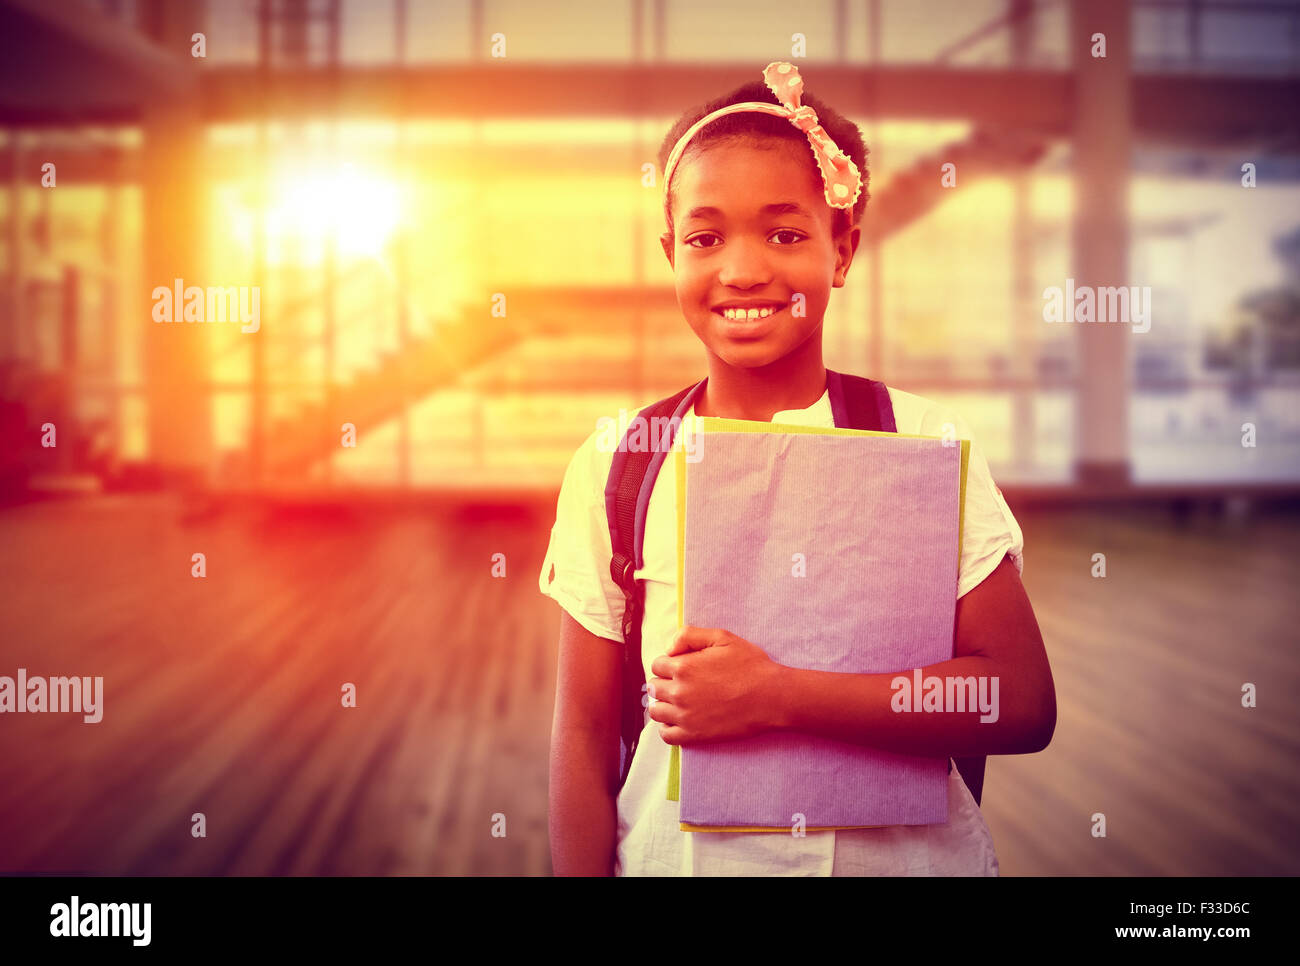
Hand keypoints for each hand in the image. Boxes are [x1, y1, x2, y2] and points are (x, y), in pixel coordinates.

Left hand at [646, 626, 783, 744]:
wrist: (771, 697)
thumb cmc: (750, 665)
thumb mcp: (722, 638)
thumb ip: (690, 635)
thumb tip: (668, 648)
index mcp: (683, 667)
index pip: (657, 665)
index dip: (669, 664)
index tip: (683, 667)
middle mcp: (679, 692)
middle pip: (654, 688)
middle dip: (665, 682)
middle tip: (683, 683)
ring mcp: (685, 716)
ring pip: (656, 711)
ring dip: (663, 704)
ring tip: (679, 701)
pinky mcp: (694, 735)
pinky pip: (666, 735)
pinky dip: (667, 727)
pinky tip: (679, 720)